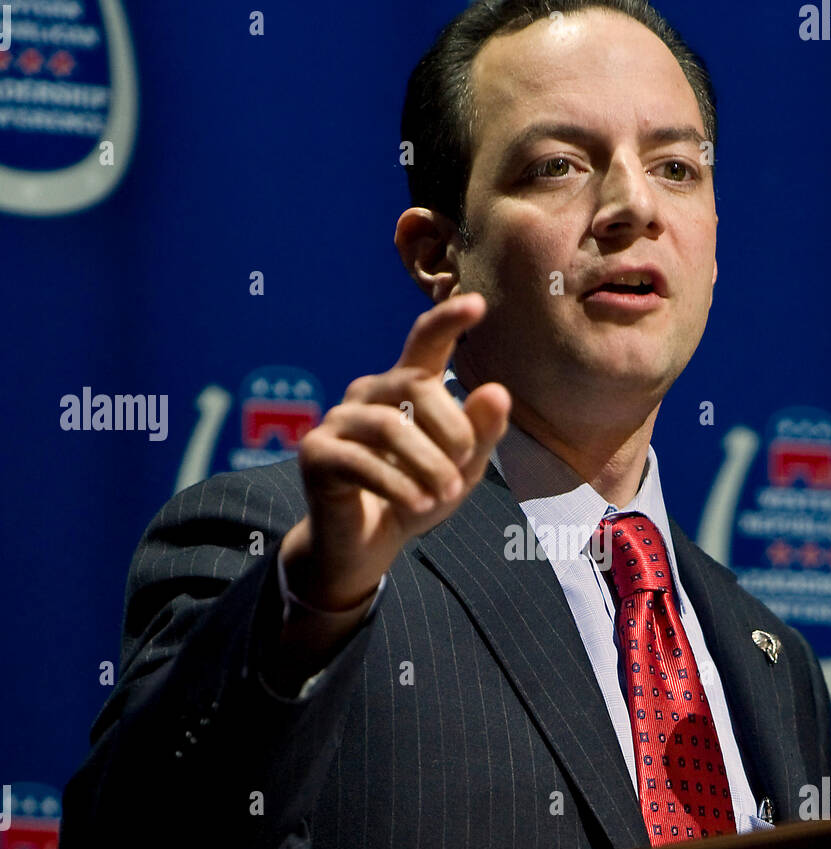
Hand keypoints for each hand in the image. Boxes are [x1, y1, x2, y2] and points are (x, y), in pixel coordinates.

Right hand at [280, 293, 509, 610]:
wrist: (367, 544)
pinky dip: (398, 485)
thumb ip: (481, 433)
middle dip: (451, 429)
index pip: (425, 342)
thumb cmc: (417, 496)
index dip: (448, 321)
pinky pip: (360, 461)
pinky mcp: (316, 453)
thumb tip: (497, 391)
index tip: (476, 304)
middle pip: (416, 386)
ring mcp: (338, 420)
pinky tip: (419, 504)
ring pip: (390, 426)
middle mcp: (369, 393)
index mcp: (405, 387)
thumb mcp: (461, 469)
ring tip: (445, 494)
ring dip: (427, 464)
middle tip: (462, 468)